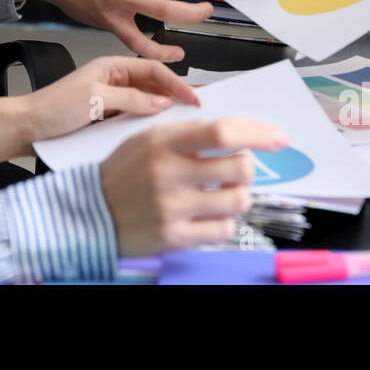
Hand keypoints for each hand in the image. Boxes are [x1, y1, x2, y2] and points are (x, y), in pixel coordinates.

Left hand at [2, 56, 198, 157]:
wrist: (27, 129)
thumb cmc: (51, 108)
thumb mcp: (94, 100)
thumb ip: (130, 99)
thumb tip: (162, 102)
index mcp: (111, 67)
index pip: (153, 70)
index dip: (176, 83)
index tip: (193, 98)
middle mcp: (115, 81)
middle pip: (154, 86)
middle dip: (176, 95)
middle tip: (198, 109)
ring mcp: (113, 101)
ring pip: (147, 104)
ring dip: (164, 112)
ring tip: (184, 121)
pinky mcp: (109, 119)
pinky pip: (135, 119)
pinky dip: (149, 124)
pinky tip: (158, 133)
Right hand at [100, 118, 289, 255]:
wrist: (89, 213)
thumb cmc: (124, 172)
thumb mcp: (148, 139)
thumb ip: (189, 134)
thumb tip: (239, 134)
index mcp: (163, 142)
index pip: (222, 132)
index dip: (258, 133)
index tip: (279, 138)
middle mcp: (169, 173)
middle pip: (240, 168)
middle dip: (248, 168)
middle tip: (234, 170)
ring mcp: (173, 208)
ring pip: (238, 201)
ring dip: (237, 196)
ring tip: (220, 194)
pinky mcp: (175, 237)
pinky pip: (224, 230)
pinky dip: (224, 222)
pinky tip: (208, 215)